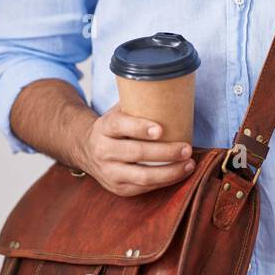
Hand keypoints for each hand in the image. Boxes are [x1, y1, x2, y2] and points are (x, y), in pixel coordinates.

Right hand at [78, 100, 195, 196]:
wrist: (85, 149)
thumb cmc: (113, 127)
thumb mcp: (118, 111)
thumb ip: (138, 102)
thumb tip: (173, 86)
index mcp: (104, 127)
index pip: (120, 126)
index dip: (140, 127)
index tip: (161, 129)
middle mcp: (103, 150)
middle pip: (136, 153)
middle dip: (165, 152)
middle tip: (186, 148)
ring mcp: (109, 172)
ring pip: (142, 176)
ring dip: (170, 172)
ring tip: (189, 164)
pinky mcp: (118, 188)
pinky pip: (144, 188)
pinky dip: (165, 182)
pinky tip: (180, 173)